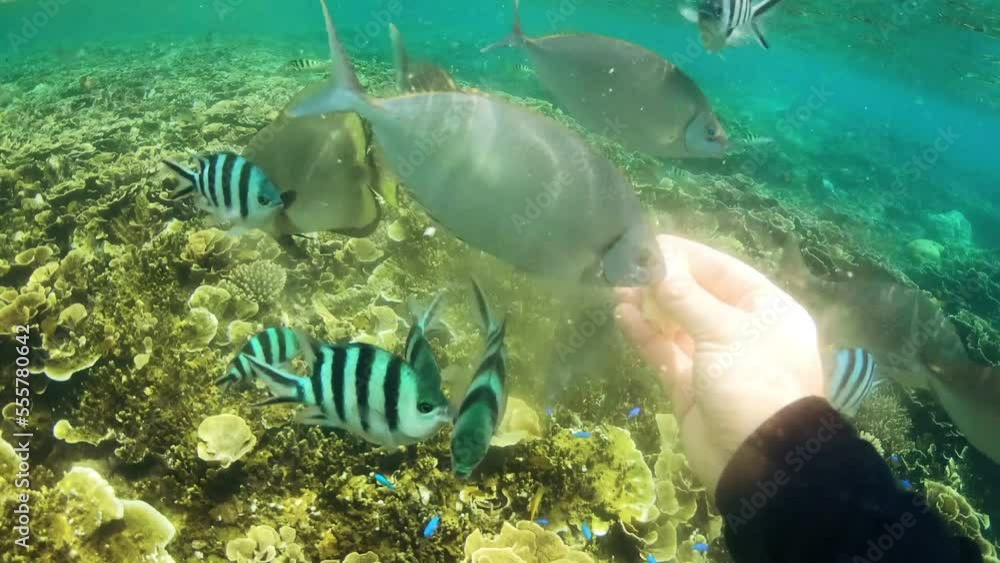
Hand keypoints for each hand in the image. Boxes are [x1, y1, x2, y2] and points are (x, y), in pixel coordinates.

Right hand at [615, 235, 823, 492]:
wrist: (761, 462)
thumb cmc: (753, 383)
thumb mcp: (723, 332)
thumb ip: (685, 297)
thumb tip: (654, 262)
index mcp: (766, 310)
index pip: (722, 270)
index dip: (686, 255)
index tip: (649, 243)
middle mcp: (742, 330)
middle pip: (697, 295)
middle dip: (663, 282)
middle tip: (625, 267)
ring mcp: (714, 359)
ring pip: (677, 323)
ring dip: (649, 306)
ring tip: (618, 289)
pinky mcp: (689, 385)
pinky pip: (665, 351)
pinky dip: (645, 334)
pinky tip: (624, 316)